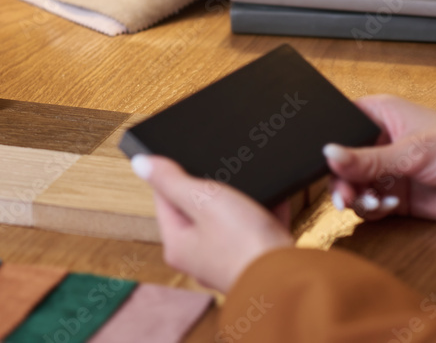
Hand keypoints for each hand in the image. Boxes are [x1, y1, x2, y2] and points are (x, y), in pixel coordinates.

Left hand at [131, 155, 292, 292]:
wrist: (294, 281)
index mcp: (178, 245)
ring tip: (247, 176)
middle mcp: (200, 258)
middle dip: (210, 186)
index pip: (164, 200)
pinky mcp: (259, 260)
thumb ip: (171, 180)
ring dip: (240, 198)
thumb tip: (140, 163)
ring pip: (229, 219)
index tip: (181, 154)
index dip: (171, 173)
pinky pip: (258, 227)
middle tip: (218, 164)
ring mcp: (230, 261)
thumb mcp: (202, 201)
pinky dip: (264, 210)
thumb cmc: (244, 244)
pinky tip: (275, 193)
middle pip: (197, 210)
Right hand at [325, 95, 435, 221]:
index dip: (328, 146)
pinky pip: (369, 204)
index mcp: (378, 117)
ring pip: (351, 186)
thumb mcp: (411, 152)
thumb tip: (328, 155)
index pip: (339, 128)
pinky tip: (386, 206)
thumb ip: (368, 159)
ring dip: (356, 198)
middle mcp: (377, 143)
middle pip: (340, 162)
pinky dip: (371, 209)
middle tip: (345, 197)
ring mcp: (384, 170)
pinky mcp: (394, 195)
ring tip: (371, 204)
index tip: (326, 164)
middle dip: (340, 181)